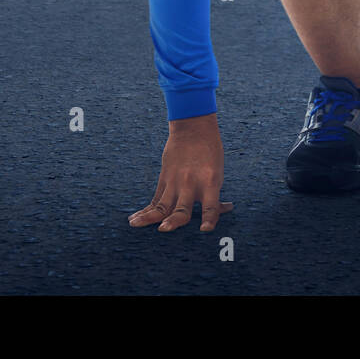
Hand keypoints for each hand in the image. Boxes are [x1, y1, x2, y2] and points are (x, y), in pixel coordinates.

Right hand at [128, 113, 232, 232]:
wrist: (193, 128)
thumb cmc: (210, 152)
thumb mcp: (218, 172)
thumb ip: (216, 194)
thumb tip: (225, 210)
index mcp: (210, 182)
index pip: (210, 206)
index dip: (209, 219)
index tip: (205, 230)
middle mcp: (191, 184)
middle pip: (181, 208)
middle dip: (173, 220)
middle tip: (164, 229)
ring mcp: (175, 182)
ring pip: (162, 205)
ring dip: (149, 216)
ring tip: (136, 225)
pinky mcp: (164, 179)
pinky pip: (155, 200)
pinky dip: (145, 211)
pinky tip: (134, 219)